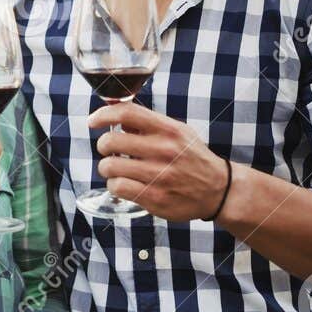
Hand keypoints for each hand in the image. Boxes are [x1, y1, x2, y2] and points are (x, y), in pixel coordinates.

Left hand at [88, 103, 227, 221]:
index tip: (93, 121)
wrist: (219, 190)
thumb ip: (148, 123)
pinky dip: (115, 186)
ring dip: (107, 168)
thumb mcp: (177, 132)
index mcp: (169, 130)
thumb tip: (115, 112)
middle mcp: (164, 150)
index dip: (103, 115)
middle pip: (111, 141)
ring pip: (109, 167)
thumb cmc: (192, 158)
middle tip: (109, 151)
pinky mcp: (155, 198)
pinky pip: (118, 187)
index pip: (128, 113)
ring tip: (116, 169)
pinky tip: (123, 184)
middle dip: (103, 146)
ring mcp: (159, 175)